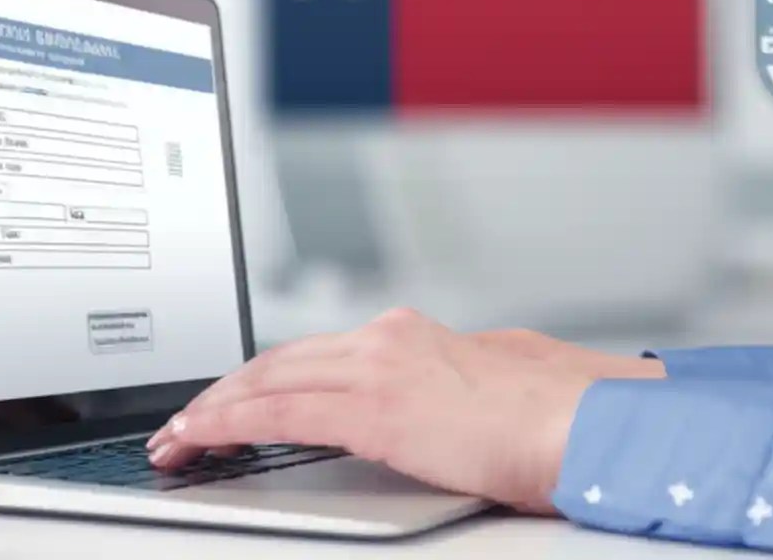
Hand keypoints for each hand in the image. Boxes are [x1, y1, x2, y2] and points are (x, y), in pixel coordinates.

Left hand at [146, 309, 655, 512]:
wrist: (595, 424)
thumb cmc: (561, 415)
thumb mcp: (494, 384)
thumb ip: (451, 385)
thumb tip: (438, 402)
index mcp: (415, 335)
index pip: (314, 352)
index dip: (264, 376)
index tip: (233, 399)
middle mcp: (389, 338)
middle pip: (281, 358)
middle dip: (225, 389)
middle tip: (185, 418)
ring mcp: (379, 366)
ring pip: (267, 378)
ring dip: (215, 406)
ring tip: (178, 435)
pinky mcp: (375, 406)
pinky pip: (278, 411)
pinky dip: (229, 421)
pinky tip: (201, 437)